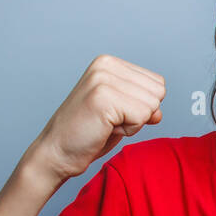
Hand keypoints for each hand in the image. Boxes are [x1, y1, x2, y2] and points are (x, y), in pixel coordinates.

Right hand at [30, 54, 165, 181]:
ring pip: (152, 105)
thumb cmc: (88, 133)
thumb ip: (143, 104)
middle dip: (140, 114)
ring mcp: (103, 79)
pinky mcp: (103, 98)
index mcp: (110, 62)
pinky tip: (105, 129)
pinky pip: (142, 117)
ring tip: (107, 125)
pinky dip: (128, 131)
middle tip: (110, 121)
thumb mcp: (122, 112)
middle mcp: (106, 65)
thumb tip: (158, 112)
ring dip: (133, 123)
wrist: (56, 152)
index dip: (142, 106)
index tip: (115, 113)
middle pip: (158, 92)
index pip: (157, 83)